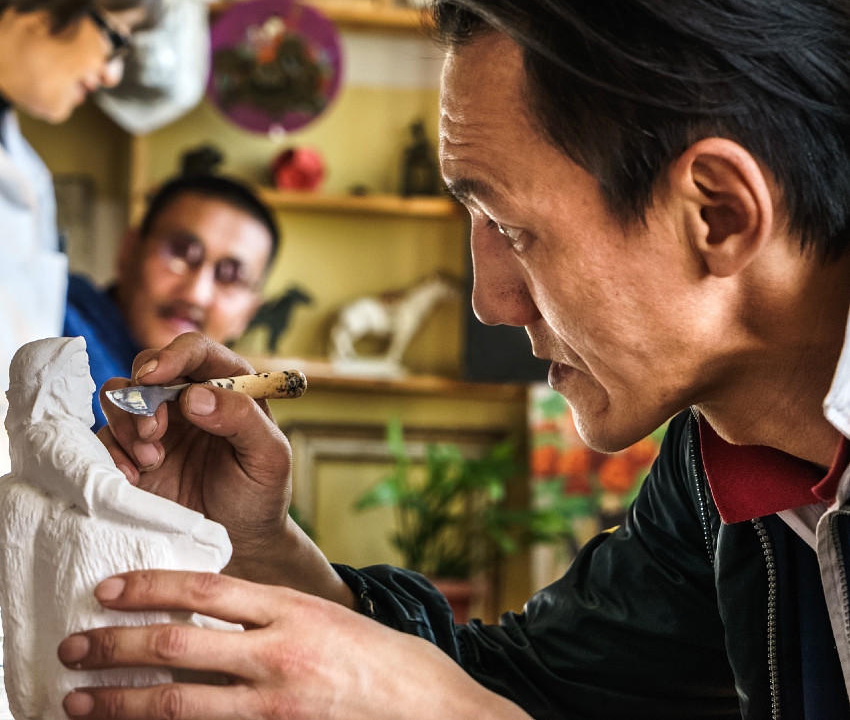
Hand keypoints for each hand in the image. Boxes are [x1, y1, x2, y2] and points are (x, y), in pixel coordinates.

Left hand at [58, 570, 530, 719]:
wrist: (435, 710)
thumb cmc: (386, 662)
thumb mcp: (331, 619)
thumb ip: (275, 615)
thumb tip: (217, 609)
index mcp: (294, 610)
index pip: (206, 588)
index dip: (151, 586)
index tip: (110, 588)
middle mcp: (280, 654)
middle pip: (180, 645)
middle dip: (117, 645)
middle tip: (74, 645)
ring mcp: (276, 705)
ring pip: (179, 703)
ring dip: (120, 702)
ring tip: (78, 699)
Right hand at [100, 333, 350, 603]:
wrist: (238, 544)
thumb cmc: (260, 494)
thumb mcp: (269, 457)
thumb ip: (242, 419)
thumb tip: (194, 395)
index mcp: (226, 386)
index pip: (196, 351)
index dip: (173, 355)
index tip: (155, 376)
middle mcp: (187, 397)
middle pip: (149, 366)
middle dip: (144, 393)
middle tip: (154, 432)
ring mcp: (157, 425)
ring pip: (120, 394)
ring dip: (127, 422)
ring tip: (150, 461)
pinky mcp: (131, 454)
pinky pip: (104, 436)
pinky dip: (111, 452)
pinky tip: (133, 477)